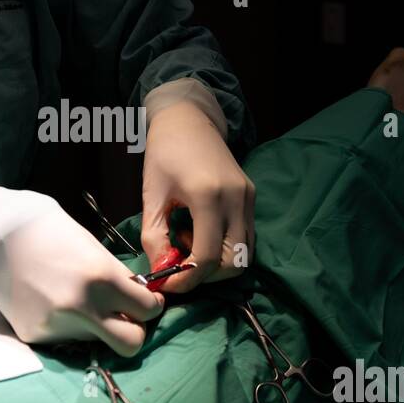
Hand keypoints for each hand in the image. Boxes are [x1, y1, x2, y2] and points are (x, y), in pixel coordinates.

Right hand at [0, 182, 161, 355]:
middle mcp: (81, 309)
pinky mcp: (36, 336)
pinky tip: (49, 301)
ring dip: (96, 325)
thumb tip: (137, 298)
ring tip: (73, 298)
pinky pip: (66, 337)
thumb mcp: (93, 248)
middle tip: (124, 316)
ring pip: (96, 340)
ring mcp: (56, 326)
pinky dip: (66, 324)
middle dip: (134, 331)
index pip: (148, 310)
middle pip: (131, 344)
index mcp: (100, 279)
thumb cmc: (48, 231)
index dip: (151, 305)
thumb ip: (117, 277)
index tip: (145, 301)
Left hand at [141, 101, 254, 292]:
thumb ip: (154, 237)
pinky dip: (225, 247)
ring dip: (217, 263)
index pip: (208, 258)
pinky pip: (246, 238)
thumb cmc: (164, 153)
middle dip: (205, 276)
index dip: (186, 280)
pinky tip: (200, 233)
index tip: (166, 283)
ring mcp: (248, 198)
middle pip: (233, 263)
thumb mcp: (152, 196)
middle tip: (178, 266)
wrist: (188, 120)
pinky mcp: (251, 197)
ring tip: (188, 244)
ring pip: (244, 254)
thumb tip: (161, 273)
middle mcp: (236, 199)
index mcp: (208, 196)